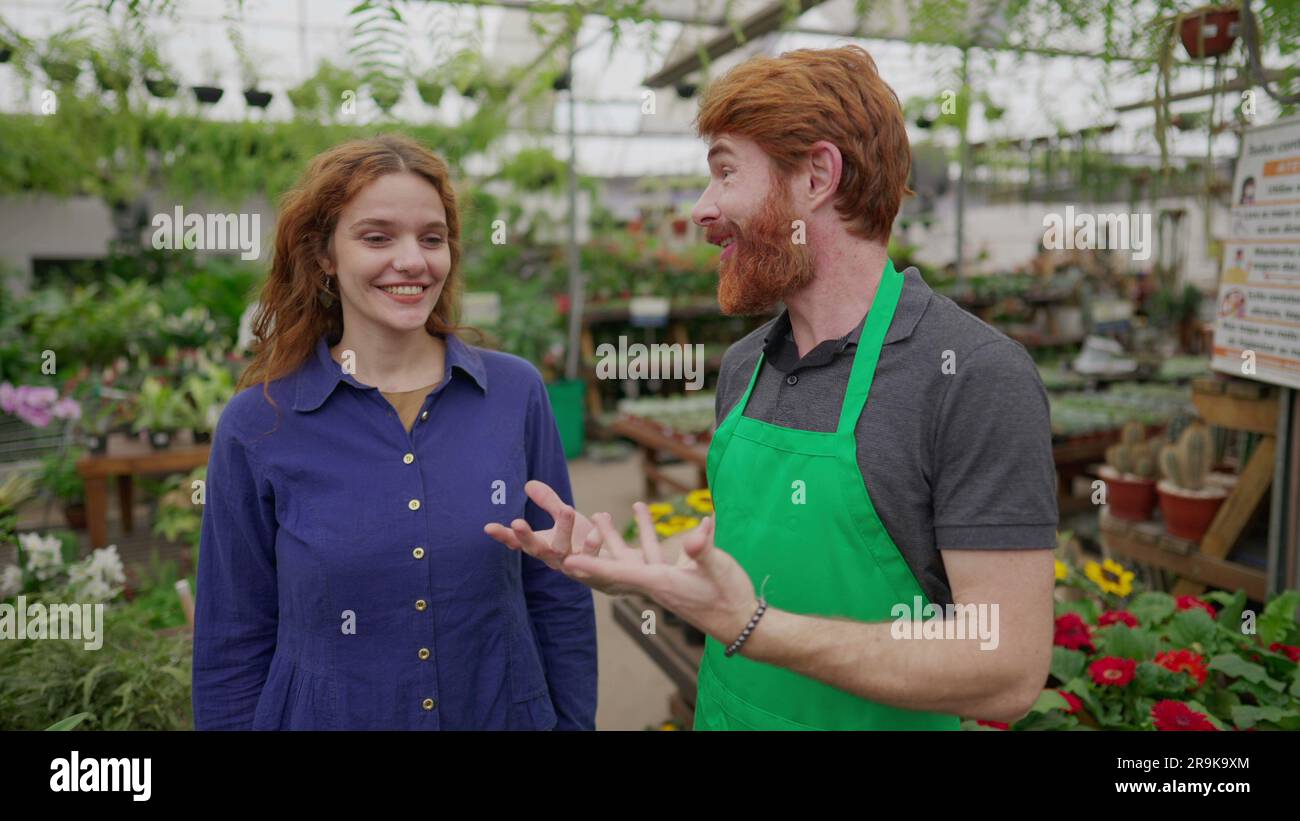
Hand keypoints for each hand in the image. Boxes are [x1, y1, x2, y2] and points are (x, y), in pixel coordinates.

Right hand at [483, 480, 602, 571]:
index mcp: (542, 546)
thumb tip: (528, 484)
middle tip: (517, 523)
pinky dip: (593, 541)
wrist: (611, 564)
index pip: (518, 542)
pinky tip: (598, 524)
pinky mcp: (592, 566)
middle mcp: (553, 557)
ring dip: (563, 529)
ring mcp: (571, 564)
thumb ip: (548, 502)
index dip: (503, 535)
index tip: (488, 527)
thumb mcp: (563, 517)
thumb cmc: (581, 539)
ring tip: (566, 508)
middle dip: (526, 537)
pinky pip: (591, 554)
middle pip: (536, 549)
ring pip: (562, 549)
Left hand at [563, 502, 758, 643]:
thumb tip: (695, 532)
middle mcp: (655, 583)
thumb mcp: (718, 569)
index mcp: (660, 582)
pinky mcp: (675, 578)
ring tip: (611, 511)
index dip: (592, 565)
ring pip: (633, 557)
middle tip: (576, 531)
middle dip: (595, 548)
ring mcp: (664, 582)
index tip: (566, 561)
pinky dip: (645, 537)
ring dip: (618, 537)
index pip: (619, 572)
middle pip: (616, 566)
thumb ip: (704, 550)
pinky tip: (649, 514)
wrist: (742, 622)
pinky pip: (651, 556)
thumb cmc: (730, 597)